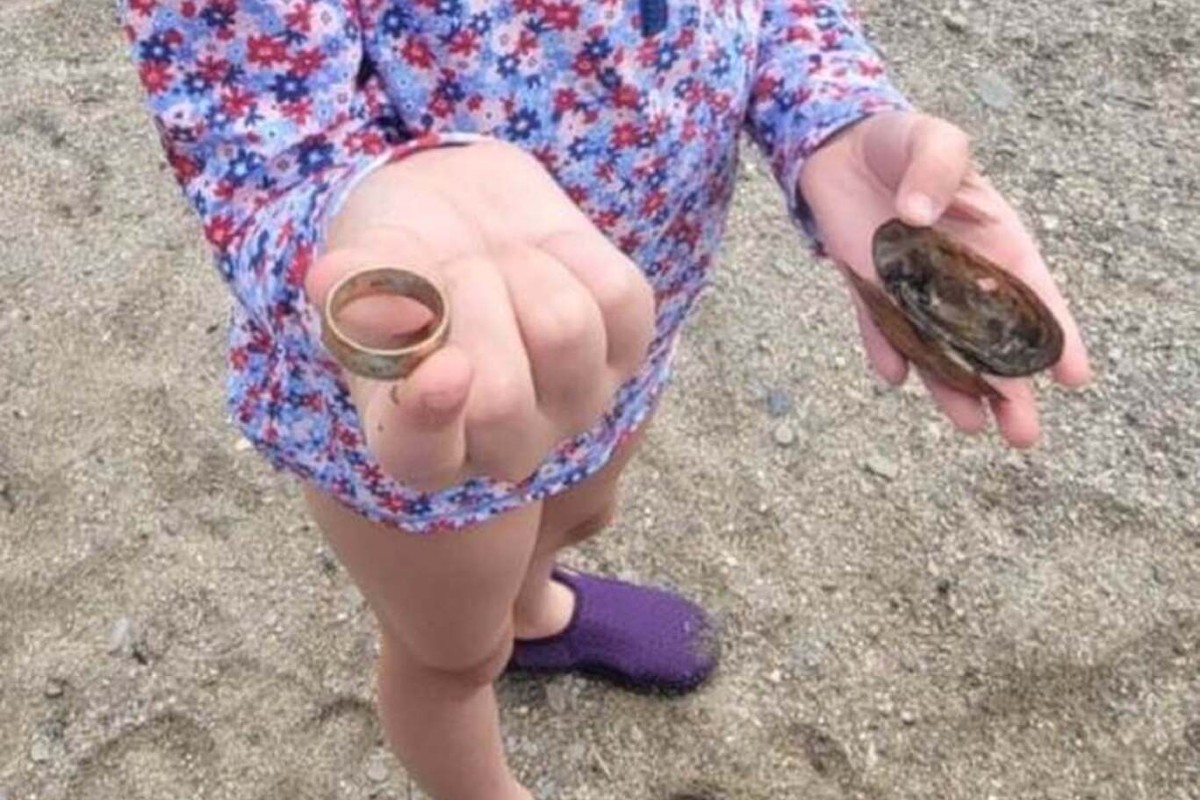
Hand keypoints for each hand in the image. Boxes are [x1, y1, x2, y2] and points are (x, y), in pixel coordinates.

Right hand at [305, 140, 655, 490]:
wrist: (461, 212)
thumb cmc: (400, 255)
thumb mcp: (364, 264)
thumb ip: (355, 286)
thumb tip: (333, 284)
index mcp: (416, 442)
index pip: (420, 455)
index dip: (431, 418)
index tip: (442, 365)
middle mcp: (503, 444)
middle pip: (502, 399)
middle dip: (471, 302)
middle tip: (456, 265)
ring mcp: (574, 403)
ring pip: (563, 333)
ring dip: (523, 269)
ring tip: (500, 257)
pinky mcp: (627, 349)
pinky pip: (618, 298)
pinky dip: (577, 252)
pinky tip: (549, 253)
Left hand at [798, 111, 1091, 447]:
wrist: (838, 147)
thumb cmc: (903, 142)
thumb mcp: (934, 140)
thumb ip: (937, 168)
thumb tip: (918, 216)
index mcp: (995, 242)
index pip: (1034, 295)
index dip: (1055, 336)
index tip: (1073, 377)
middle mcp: (958, 275)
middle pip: (991, 340)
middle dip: (1009, 388)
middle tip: (1023, 435)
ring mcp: (912, 287)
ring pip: (939, 346)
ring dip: (953, 385)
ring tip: (971, 425)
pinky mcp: (869, 289)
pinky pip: (878, 326)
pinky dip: (885, 348)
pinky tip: (893, 373)